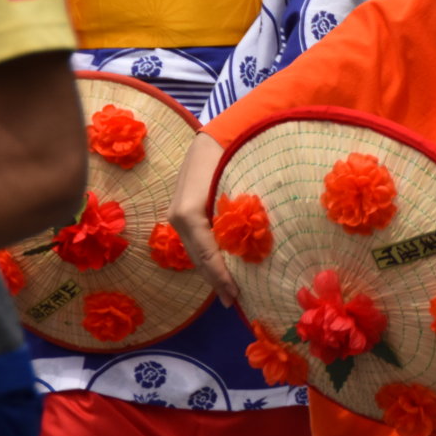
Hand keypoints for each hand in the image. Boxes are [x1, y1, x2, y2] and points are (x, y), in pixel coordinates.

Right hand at [169, 133, 237, 306]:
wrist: (212, 134)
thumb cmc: (228, 153)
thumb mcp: (235, 179)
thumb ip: (241, 210)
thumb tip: (256, 239)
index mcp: (188, 213)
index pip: (206, 253)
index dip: (220, 276)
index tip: (235, 294)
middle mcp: (178, 217)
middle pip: (199, 257)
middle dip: (216, 280)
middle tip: (235, 301)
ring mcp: (179, 215)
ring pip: (197, 250)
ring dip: (213, 270)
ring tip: (230, 291)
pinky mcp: (185, 212)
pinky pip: (198, 240)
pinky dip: (210, 256)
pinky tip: (223, 267)